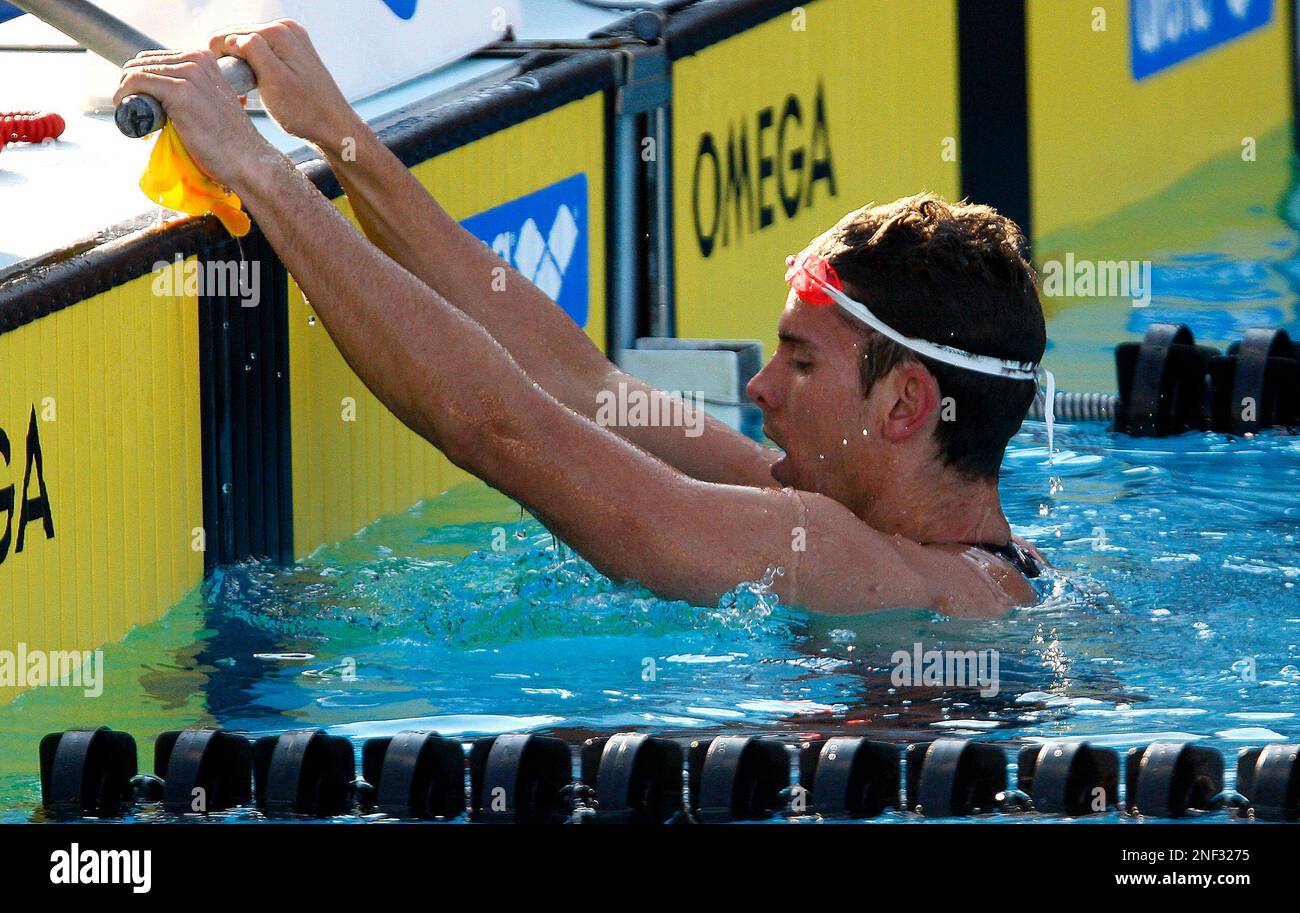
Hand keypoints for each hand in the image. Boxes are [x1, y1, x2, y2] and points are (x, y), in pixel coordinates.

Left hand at [115, 49, 279, 193]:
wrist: (248, 160)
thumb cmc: (231, 142)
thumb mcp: (212, 104)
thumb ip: (193, 92)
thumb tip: (163, 99)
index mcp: (205, 60)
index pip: (157, 58)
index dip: (141, 78)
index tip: (138, 99)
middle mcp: (197, 61)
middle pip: (143, 62)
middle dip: (130, 83)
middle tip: (131, 107)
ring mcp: (190, 75)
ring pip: (137, 71)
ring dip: (126, 90)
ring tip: (129, 112)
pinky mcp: (180, 92)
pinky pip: (137, 82)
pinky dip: (124, 94)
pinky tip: (125, 107)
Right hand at [208, 19, 357, 150]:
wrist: (334, 127)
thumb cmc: (305, 112)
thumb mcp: (273, 80)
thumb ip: (251, 50)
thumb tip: (230, 38)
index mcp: (279, 32)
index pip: (229, 34)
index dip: (218, 58)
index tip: (222, 82)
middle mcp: (287, 29)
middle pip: (239, 38)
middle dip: (231, 61)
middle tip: (235, 90)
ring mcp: (292, 40)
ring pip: (250, 47)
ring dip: (242, 66)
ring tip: (246, 91)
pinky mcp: (294, 53)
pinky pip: (264, 54)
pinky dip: (255, 68)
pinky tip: (256, 86)